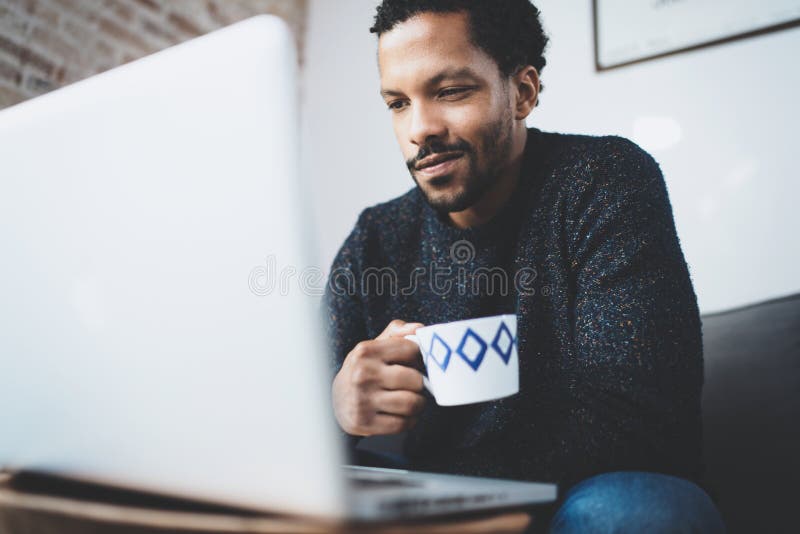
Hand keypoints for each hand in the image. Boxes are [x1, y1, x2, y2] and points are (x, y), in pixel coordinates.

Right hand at [332, 320, 425, 436]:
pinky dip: (409, 421)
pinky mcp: (364, 423)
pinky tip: (402, 415)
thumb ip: (397, 332)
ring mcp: (362, 400)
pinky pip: (402, 424)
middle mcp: (363, 374)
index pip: (411, 349)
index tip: (414, 363)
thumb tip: (419, 329)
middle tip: (414, 386)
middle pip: (415, 380)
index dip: (419, 357)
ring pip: (411, 404)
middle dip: (420, 384)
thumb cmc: (362, 371)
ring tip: (411, 401)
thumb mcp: (374, 346)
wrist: (335, 401)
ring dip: (418, 404)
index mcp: (366, 351)